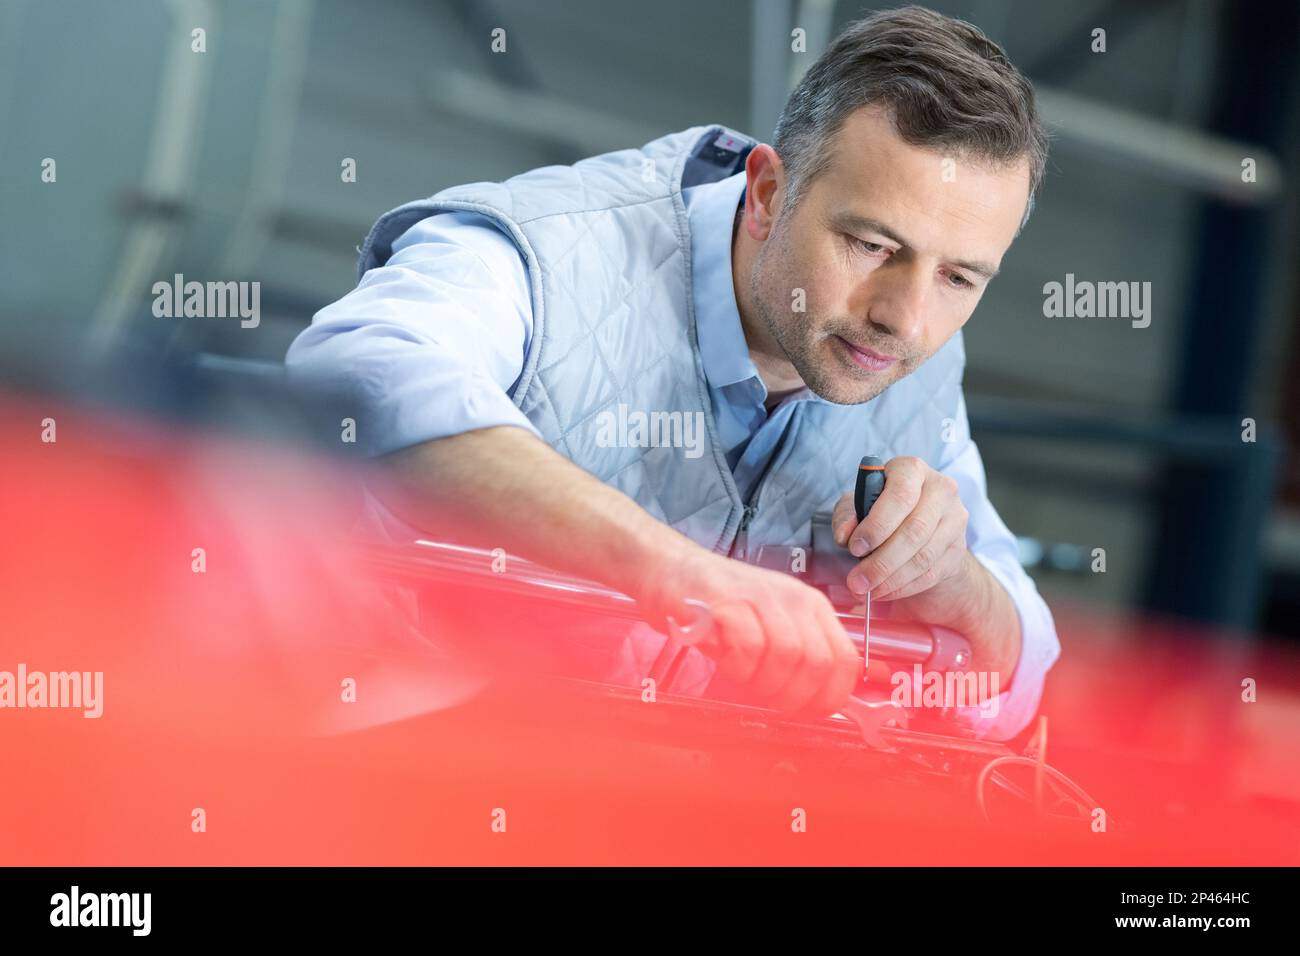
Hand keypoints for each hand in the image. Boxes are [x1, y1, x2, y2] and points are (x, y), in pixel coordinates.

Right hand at [633, 546, 860, 716]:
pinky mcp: (726, 602)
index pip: (844, 659)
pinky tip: (726, 662)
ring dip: (764, 683)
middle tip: (770, 701)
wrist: (671, 568)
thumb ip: (796, 654)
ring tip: (744, 679)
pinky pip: (747, 647)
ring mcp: (759, 597)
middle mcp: (792, 598)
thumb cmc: (721, 603)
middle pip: (816, 662)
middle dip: (794, 696)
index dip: (831, 696)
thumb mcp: (770, 622)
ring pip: (786, 656)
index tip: (811, 712)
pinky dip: (738, 668)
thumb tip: (816, 701)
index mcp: (811, 605)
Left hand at [830, 456, 977, 629]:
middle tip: (856, 580)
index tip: (855, 547)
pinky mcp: (958, 548)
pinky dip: (903, 587)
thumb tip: (844, 536)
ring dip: (891, 579)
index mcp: (912, 470)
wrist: (920, 525)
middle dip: (881, 561)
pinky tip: (884, 592)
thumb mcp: (858, 504)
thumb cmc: (882, 507)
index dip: (877, 525)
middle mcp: (941, 490)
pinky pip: (931, 573)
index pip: (900, 495)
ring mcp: (955, 519)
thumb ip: (847, 515)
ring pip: (923, 556)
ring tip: (867, 589)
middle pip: (914, 530)